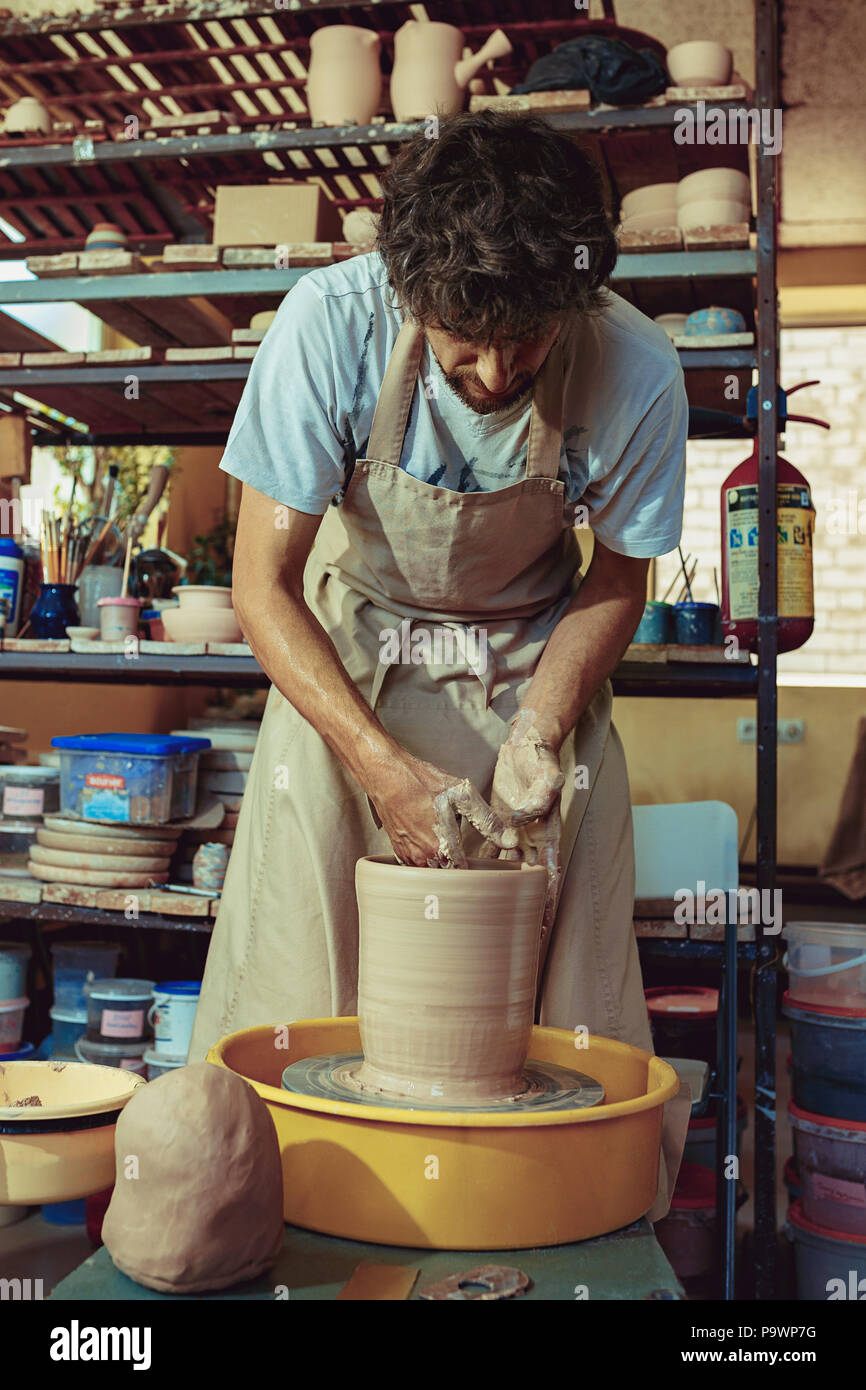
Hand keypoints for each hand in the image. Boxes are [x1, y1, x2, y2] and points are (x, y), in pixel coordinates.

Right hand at [369, 754, 518, 867]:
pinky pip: (418, 867)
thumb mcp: (461, 795)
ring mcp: (408, 857)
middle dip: (461, 874)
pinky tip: (435, 845)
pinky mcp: (399, 852)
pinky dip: (429, 861)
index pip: (465, 876)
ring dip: (444, 868)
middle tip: (474, 861)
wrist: (385, 775)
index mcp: (440, 848)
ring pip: (432, 874)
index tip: (488, 870)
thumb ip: (487, 822)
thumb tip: (511, 842)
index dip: (479, 873)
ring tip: (454, 851)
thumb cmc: (421, 782)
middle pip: (448, 879)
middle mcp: (422, 858)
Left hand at [481, 709, 564, 933]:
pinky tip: (467, 880)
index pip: (550, 873)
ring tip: (489, 915)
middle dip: (526, 907)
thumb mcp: (547, 778)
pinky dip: (481, 864)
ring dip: (501, 890)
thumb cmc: (543, 760)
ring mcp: (516, 831)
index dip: (548, 900)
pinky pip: (489, 847)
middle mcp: (533, 836)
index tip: (544, 925)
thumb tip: (521, 819)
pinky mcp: (501, 821)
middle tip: (519, 934)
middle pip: (529, 880)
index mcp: (548, 831)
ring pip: (507, 868)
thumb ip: (538, 800)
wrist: (529, 743)